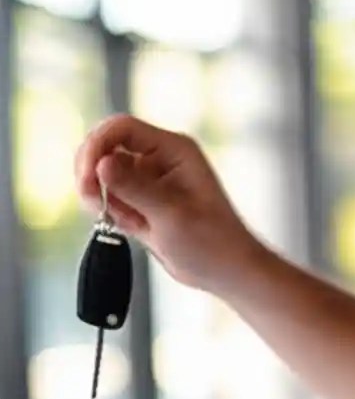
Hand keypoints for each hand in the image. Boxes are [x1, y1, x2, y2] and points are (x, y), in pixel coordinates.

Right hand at [74, 114, 272, 295]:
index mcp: (174, 149)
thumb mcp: (171, 215)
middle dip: (93, 176)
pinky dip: (110, 212)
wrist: (224, 270)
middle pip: (103, 147)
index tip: (87, 179)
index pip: (121, 128)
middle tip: (97, 207)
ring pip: (101, 174)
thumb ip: (134, 188)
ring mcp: (148, 177)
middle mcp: (159, 156)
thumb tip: (101, 163)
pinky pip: (107, 196)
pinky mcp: (139, 197)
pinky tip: (135, 229)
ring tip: (134, 224)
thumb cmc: (211, 242)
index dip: (96, 147)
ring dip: (103, 199)